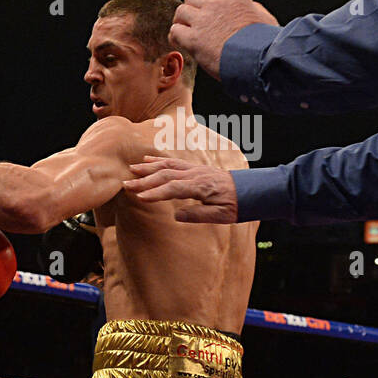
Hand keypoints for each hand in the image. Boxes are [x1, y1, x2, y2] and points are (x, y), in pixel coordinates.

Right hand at [124, 157, 239, 223]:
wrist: (251, 190)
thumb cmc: (236, 205)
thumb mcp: (220, 216)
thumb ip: (198, 215)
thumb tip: (176, 215)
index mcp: (201, 187)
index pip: (174, 188)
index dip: (156, 193)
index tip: (140, 198)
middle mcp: (196, 175)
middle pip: (166, 174)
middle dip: (145, 180)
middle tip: (126, 185)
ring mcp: (195, 169)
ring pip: (167, 165)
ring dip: (148, 168)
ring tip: (132, 169)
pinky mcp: (195, 168)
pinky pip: (173, 161)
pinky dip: (158, 161)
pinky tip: (147, 160)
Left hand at [171, 0, 277, 79]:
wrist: (260, 58)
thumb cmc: (266, 43)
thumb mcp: (266, 18)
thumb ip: (255, 9)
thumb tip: (252, 7)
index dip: (206, 3)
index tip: (206, 13)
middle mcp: (216, 6)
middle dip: (192, 10)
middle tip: (193, 24)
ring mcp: (203, 21)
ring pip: (181, 11)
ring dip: (181, 22)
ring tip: (185, 33)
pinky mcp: (194, 39)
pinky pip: (175, 31)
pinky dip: (175, 37)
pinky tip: (180, 43)